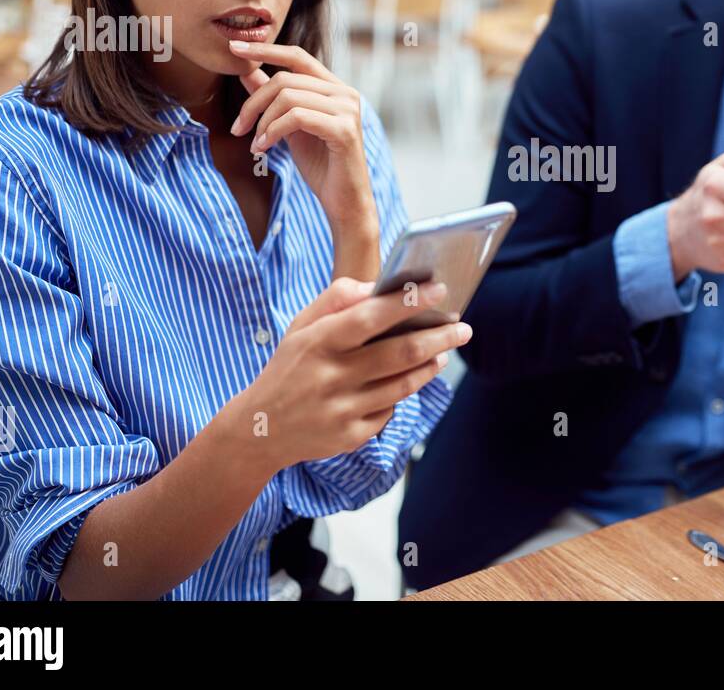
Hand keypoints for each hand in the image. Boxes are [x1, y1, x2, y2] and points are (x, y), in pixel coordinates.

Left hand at [228, 40, 378, 274]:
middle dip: (253, 102)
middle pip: (286, 78)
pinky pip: (296, 117)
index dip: (265, 49)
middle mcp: (345, 93)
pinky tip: (264, 148)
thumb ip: (274, 99)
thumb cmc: (321, 165)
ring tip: (254, 143)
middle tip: (237, 128)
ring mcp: (347, 110)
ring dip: (262, 121)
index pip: (297, 56)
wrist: (344, 202)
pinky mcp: (344, 129)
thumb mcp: (290, 127)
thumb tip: (248, 72)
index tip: (234, 47)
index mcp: (334, 88)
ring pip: (288, 96)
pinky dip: (272, 132)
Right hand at [229, 277, 471, 473]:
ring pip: (404, 384)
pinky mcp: (351, 436)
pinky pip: (390, 409)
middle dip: (440, 337)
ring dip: (431, 364)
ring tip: (445, 349)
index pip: (371, 317)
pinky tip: (411, 378)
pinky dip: (404, 391)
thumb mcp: (300, 327)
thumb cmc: (289, 368)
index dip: (409, 302)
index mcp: (318, 343)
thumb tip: (375, 286)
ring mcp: (342, 410)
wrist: (259, 430)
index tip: (441, 290)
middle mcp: (331, 377)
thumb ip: (336, 299)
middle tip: (463, 327)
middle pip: (401, 353)